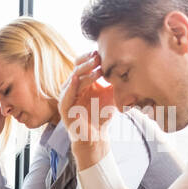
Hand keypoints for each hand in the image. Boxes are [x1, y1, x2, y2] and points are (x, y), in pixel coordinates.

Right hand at [59, 51, 116, 169]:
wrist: (97, 136)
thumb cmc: (102, 115)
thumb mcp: (111, 93)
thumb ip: (112, 80)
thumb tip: (123, 64)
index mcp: (80, 83)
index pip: (80, 65)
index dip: (89, 58)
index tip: (102, 52)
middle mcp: (71, 89)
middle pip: (75, 69)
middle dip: (87, 62)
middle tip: (98, 56)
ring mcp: (67, 99)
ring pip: (71, 81)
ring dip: (82, 72)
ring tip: (95, 66)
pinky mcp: (64, 111)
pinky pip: (65, 97)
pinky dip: (70, 88)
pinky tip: (75, 79)